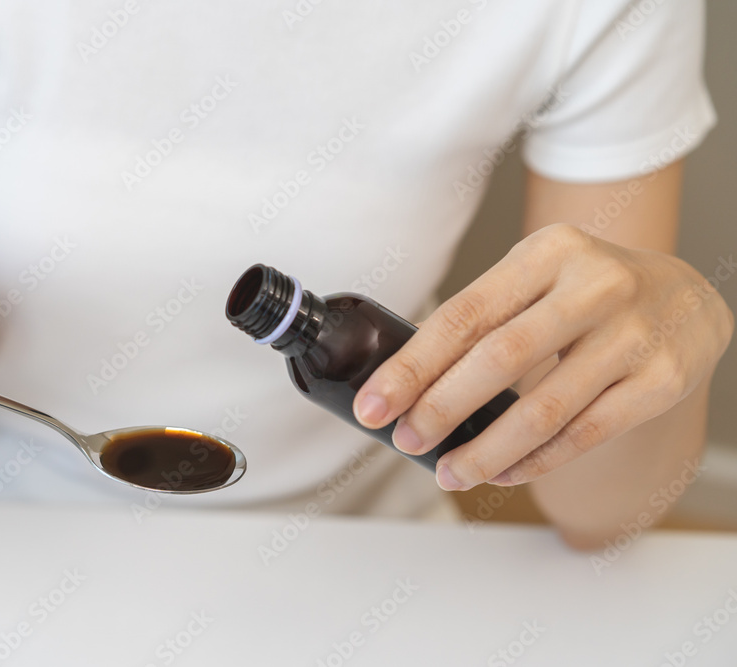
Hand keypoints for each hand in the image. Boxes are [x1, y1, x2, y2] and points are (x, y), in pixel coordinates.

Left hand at [352, 224, 733, 490]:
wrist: (688, 298)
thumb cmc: (588, 291)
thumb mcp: (535, 278)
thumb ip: (481, 316)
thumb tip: (404, 377)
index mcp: (548, 252)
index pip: (464, 314)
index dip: (412, 366)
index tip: (374, 403)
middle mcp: (595, 286)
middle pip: (500, 359)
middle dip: (441, 408)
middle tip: (405, 440)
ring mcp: (633, 335)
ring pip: (544, 409)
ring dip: (486, 450)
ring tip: (450, 471)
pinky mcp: (661, 381)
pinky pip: (584, 434)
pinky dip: (534, 461)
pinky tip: (501, 472)